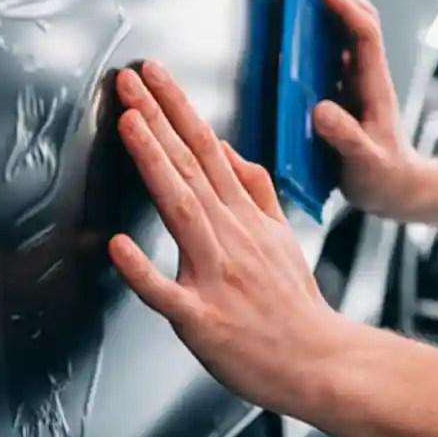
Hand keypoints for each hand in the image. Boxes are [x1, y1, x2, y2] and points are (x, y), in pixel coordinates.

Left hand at [109, 61, 353, 416]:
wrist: (318, 362)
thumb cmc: (292, 303)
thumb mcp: (280, 235)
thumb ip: (254, 189)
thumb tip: (226, 149)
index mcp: (245, 216)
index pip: (208, 148)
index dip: (178, 108)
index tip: (153, 75)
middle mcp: (231, 236)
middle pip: (191, 166)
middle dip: (158, 118)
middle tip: (129, 80)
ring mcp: (216, 276)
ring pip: (182, 210)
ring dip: (155, 165)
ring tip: (129, 126)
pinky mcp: (202, 318)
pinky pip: (167, 292)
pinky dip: (143, 269)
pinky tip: (119, 245)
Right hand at [312, 0, 426, 218]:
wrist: (398, 190)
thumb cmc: (383, 177)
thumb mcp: (364, 162)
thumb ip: (345, 138)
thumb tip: (320, 110)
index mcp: (374, 87)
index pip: (363, 33)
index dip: (343, 6)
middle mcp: (368, 78)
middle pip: (360, 22)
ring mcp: (358, 84)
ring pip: (348, 34)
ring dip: (329, 10)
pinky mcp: (347, 93)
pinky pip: (335, 54)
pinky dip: (320, 35)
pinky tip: (299, 34)